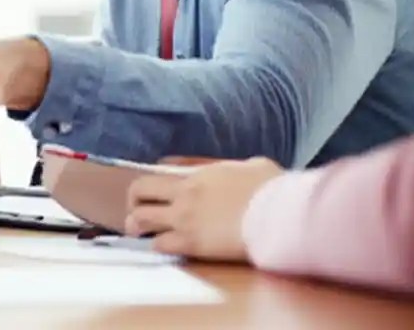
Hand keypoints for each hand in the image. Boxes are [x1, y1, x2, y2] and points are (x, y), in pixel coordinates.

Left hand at [124, 157, 284, 261]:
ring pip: (141, 218)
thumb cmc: (272, 189)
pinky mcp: (191, 243)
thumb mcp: (250, 165)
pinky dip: (156, 245)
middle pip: (139, 190)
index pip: (158, 171)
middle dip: (133, 201)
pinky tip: (161, 246)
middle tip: (135, 211)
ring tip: (137, 232)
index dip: (151, 183)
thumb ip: (231, 169)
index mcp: (198, 174)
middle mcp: (184, 193)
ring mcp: (184, 218)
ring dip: (136, 225)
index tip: (150, 192)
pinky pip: (160, 244)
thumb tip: (232, 170)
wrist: (280, 214)